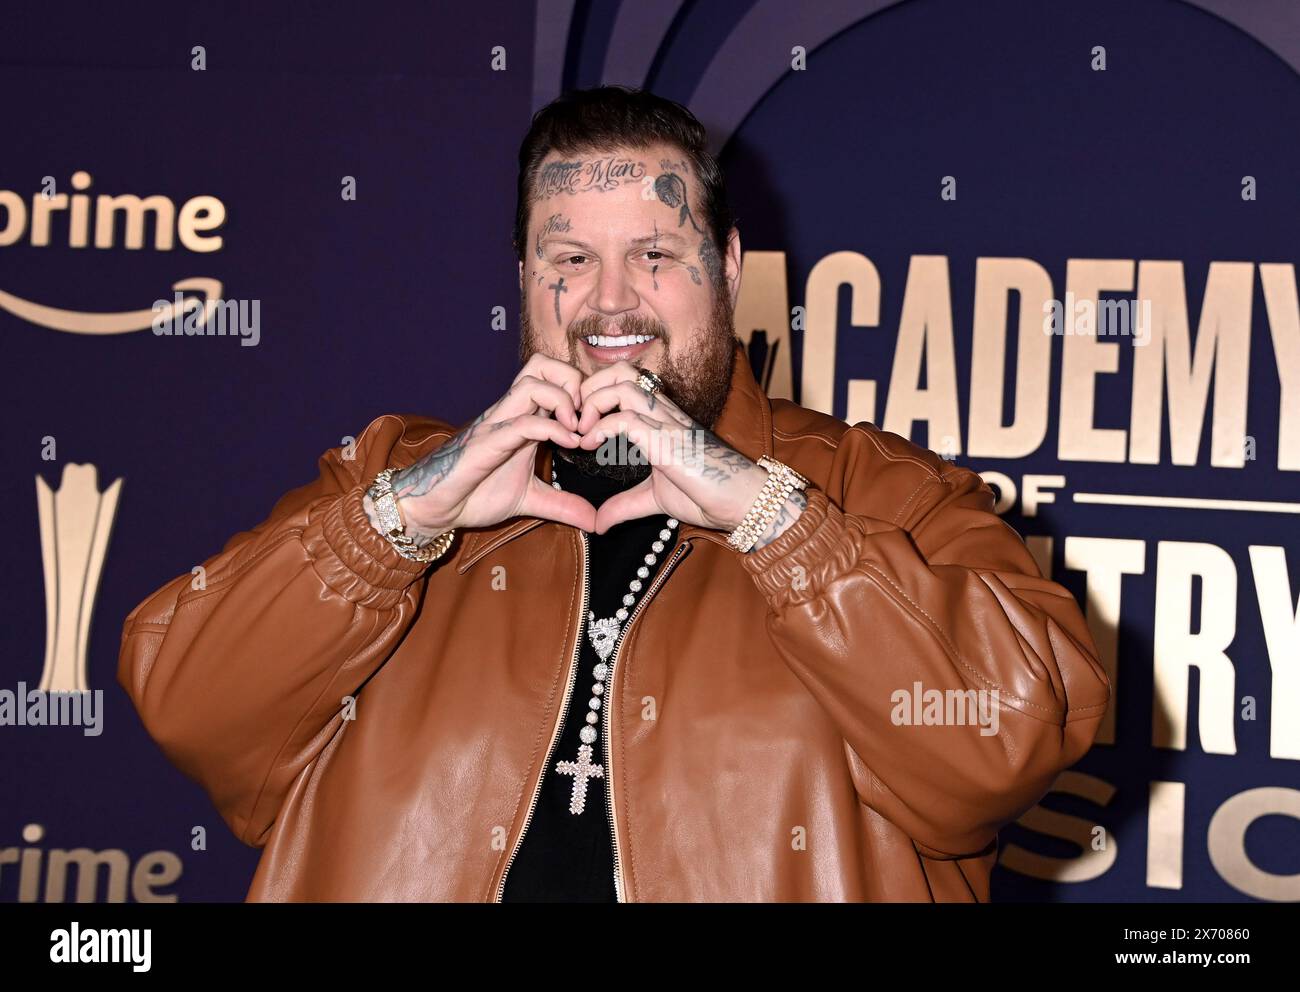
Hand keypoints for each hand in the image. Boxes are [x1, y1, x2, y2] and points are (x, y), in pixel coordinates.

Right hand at [383, 355, 596, 537]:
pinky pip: (521, 423)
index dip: (580, 391)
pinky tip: (568, 445)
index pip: (552, 378)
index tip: (596, 421)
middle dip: (572, 381)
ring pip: (532, 384)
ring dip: (564, 402)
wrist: (436, 508)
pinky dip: (551, 430)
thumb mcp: (530, 500)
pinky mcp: (486, 443)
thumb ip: (562, 505)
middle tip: (587, 416)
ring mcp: (497, 424)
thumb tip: (594, 521)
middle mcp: (511, 413)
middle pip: (541, 364)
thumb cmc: (475, 494)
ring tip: (578, 431)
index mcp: (523, 419)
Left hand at [573, 361, 785, 537]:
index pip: (625, 381)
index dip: (596, 393)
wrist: (742, 503)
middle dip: (590, 387)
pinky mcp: (668, 441)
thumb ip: (624, 505)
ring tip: (580, 431)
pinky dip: (600, 427)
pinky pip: (626, 418)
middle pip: (621, 371)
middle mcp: (664, 413)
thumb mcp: (654, 499)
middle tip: (575, 419)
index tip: (580, 423)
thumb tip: (599, 523)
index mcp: (662, 419)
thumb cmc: (707, 496)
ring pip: (622, 385)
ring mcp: (667, 423)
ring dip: (592, 403)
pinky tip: (590, 446)